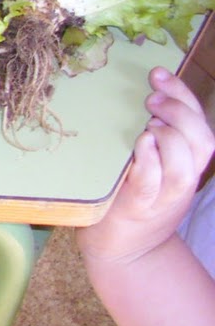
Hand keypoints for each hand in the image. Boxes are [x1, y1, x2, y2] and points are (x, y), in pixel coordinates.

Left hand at [77, 67, 214, 267]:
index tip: (159, 73)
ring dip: (170, 135)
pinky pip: (154, 181)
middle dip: (180, 111)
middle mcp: (183, 181)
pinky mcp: (139, 208)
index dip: (184, 96)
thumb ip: (151, 139)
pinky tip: (141, 143)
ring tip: (148, 122)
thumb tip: (138, 97)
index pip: (200, 124)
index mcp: (187, 165)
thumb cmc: (131, 200)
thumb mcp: (150, 166)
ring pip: (185, 162)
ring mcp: (164, 197)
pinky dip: (151, 160)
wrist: (124, 253)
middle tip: (151, 98)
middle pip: (201, 140)